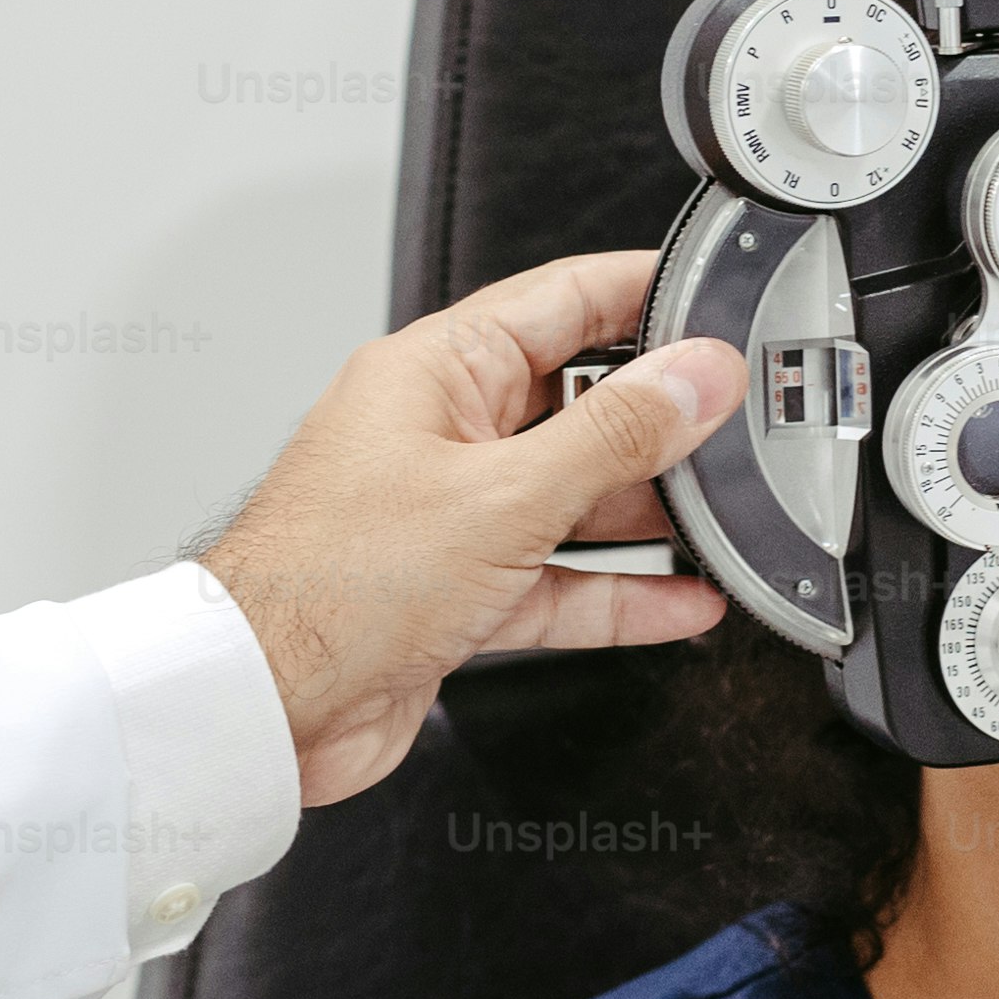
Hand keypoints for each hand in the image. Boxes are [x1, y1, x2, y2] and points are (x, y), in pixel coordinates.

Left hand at [199, 252, 741, 805]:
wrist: (263, 705)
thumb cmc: (331, 586)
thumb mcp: (503, 496)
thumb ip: (613, 435)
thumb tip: (695, 375)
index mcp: (432, 373)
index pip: (559, 302)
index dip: (642, 293)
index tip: (714, 298)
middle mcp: (438, 435)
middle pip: (575, 403)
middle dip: (657, 420)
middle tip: (735, 424)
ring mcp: (448, 516)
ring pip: (572, 498)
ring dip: (644, 516)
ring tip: (721, 518)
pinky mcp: (456, 594)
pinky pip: (557, 578)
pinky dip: (618, 592)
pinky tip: (679, 599)